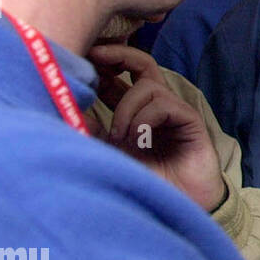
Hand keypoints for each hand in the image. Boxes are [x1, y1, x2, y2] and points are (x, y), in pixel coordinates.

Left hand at [85, 43, 226, 211]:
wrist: (173, 204)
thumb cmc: (142, 181)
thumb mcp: (106, 154)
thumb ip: (91, 131)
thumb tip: (69, 105)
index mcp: (132, 111)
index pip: (117, 77)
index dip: (101, 63)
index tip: (78, 57)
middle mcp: (153, 106)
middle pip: (141, 63)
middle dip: (118, 55)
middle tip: (96, 55)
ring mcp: (173, 112)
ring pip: (147, 86)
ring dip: (126, 108)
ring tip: (121, 137)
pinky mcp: (190, 121)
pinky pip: (164, 104)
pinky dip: (145, 119)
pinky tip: (139, 140)